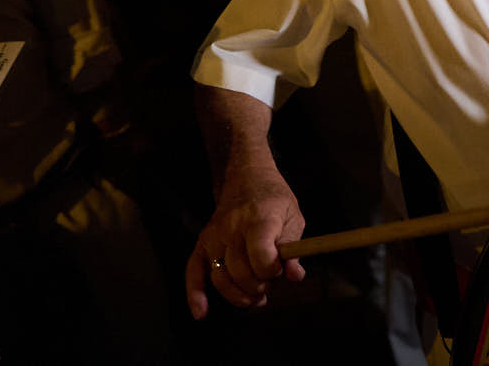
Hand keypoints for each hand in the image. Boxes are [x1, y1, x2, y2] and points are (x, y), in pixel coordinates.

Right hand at [185, 163, 306, 318]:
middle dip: (259, 286)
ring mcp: (214, 235)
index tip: (279, 268)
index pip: (261, 257)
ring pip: (220, 278)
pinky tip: (201, 312)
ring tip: (255, 297)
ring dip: (238, 296)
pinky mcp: (203, 242)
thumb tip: (294, 276)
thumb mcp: (293, 217)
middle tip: (269, 281)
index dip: (272, 271)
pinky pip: (193, 270)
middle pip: (240, 273)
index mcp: (259, 219)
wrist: (246, 176)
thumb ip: (294, 249)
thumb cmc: (274, 199)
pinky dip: (195, 293)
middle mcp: (232, 227)